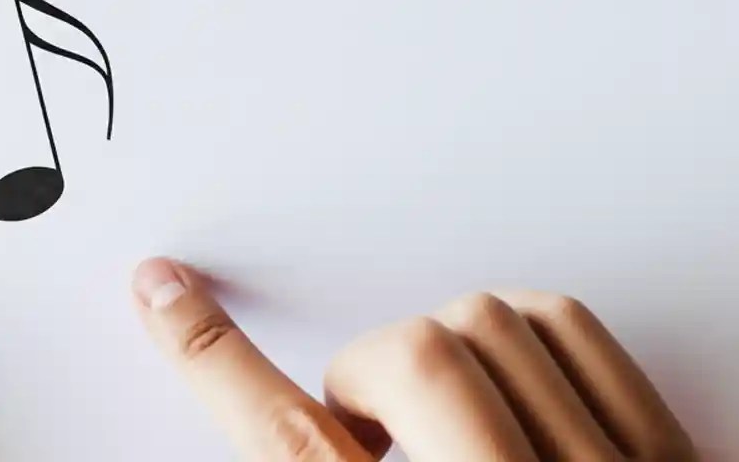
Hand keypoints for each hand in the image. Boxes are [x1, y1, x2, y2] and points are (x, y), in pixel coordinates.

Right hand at [132, 258, 696, 461]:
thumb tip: (300, 430)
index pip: (288, 442)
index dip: (210, 358)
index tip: (166, 295)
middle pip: (412, 360)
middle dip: (367, 374)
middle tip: (372, 426)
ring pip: (493, 324)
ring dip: (444, 352)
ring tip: (444, 414)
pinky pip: (572, 330)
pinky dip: (521, 335)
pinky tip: (505, 388)